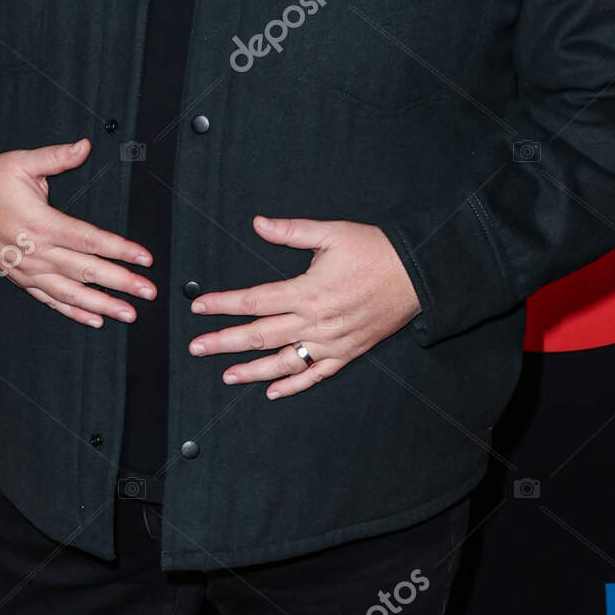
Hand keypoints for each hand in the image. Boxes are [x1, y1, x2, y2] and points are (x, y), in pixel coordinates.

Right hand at [0, 138, 154, 326]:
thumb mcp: (22, 161)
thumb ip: (56, 157)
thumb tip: (84, 146)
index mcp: (40, 223)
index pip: (89, 240)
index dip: (120, 250)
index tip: (144, 258)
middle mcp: (35, 252)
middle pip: (86, 271)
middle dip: (121, 283)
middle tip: (148, 292)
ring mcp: (26, 269)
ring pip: (70, 293)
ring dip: (101, 305)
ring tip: (128, 314)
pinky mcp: (18, 277)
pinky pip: (48, 300)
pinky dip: (72, 312)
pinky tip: (94, 319)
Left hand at [186, 215, 421, 397]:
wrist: (418, 273)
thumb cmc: (375, 250)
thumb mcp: (331, 233)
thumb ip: (291, 230)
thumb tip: (258, 223)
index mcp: (307, 291)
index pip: (254, 301)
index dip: (223, 305)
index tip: (200, 308)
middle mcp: (316, 322)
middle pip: (260, 336)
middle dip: (224, 342)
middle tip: (197, 347)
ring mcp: (331, 342)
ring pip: (283, 363)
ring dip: (251, 371)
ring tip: (226, 374)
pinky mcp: (347, 353)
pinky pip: (315, 375)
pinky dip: (292, 385)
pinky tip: (272, 391)